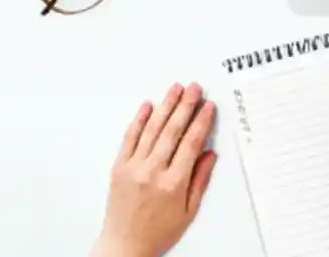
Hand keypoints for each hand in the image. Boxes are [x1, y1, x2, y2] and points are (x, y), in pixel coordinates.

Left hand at [92, 83, 217, 256]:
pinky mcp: (118, 167)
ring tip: (175, 88)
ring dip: (165, 106)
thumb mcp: (188, 211)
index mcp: (173, 184)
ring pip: (152, 129)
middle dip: (185, 105)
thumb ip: (200, 180)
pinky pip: (129, 137)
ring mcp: (133, 167)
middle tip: (195, 87)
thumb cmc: (158, 232)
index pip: (190, 143)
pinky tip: (148, 105)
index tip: (208, 106)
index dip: (201, 121)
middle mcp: (152, 172)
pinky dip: (139, 120)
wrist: (124, 245)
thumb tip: (209, 153)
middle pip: (172, 130)